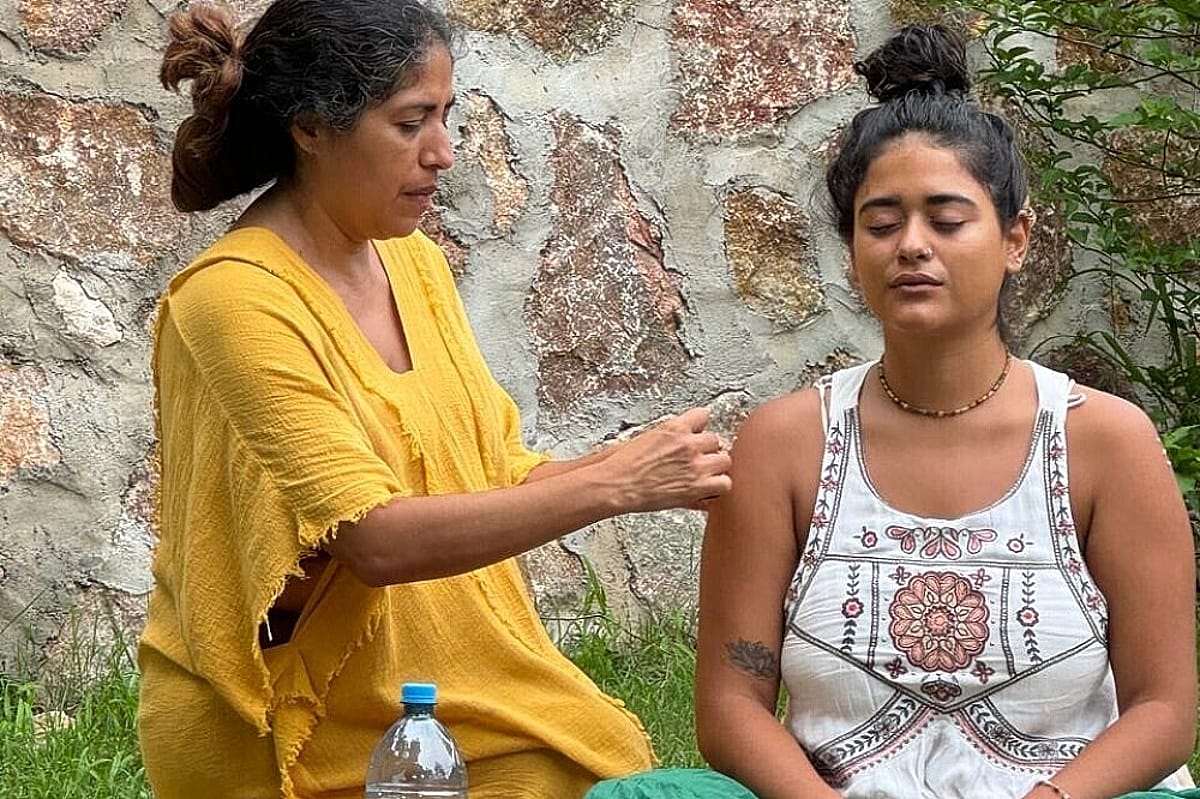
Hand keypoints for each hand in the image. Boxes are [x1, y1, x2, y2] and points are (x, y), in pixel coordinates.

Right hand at [598, 406, 731, 512]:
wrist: (616, 485)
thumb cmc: (622, 465)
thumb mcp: (645, 438)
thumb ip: (668, 437)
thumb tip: (676, 440)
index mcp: (674, 427)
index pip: (703, 415)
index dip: (699, 428)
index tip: (696, 435)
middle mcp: (688, 444)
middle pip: (716, 440)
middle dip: (708, 450)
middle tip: (698, 460)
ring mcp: (696, 466)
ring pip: (725, 461)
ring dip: (716, 468)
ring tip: (705, 475)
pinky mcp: (698, 487)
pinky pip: (725, 485)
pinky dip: (717, 489)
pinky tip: (706, 491)